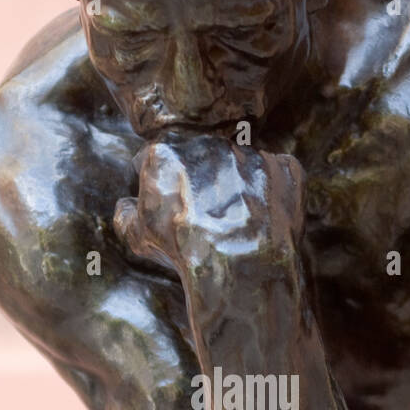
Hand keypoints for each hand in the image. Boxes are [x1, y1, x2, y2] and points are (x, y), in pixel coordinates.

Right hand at [112, 134, 304, 283]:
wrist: (240, 268)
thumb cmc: (185, 253)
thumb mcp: (138, 238)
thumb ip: (124, 215)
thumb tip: (126, 206)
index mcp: (167, 149)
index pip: (156, 157)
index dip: (157, 183)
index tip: (166, 204)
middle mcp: (211, 141)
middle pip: (200, 155)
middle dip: (198, 178)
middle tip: (204, 215)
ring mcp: (251, 151)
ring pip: (239, 162)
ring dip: (235, 183)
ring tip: (236, 221)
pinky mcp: (285, 167)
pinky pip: (277, 173)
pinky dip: (270, 191)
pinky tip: (262, 218)